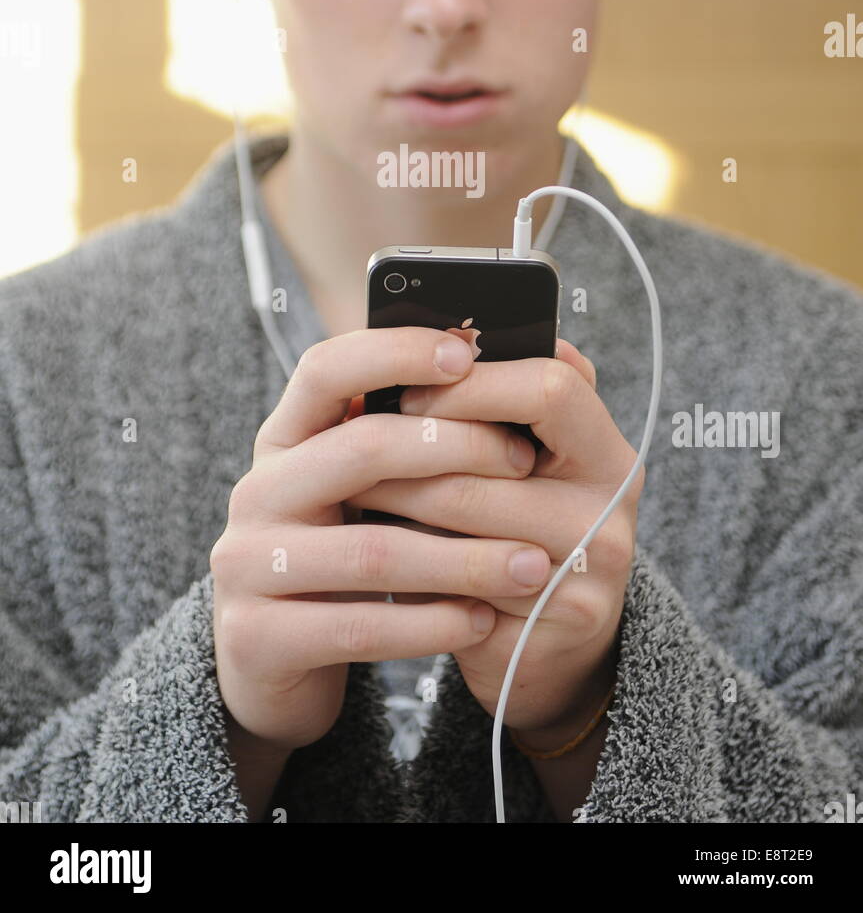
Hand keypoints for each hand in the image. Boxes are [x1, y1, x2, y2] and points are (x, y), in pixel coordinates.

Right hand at [210, 326, 558, 759]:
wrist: (267, 664)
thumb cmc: (336, 557)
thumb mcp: (352, 490)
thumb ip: (397, 438)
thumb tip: (489, 365)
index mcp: (281, 439)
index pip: (327, 369)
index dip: (396, 352)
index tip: (468, 353)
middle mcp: (257, 492)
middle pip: (363, 450)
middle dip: (457, 449)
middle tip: (526, 463)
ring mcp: (248, 566)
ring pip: (374, 552)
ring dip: (464, 558)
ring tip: (531, 564)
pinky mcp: (258, 638)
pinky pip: (361, 626)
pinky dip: (430, 624)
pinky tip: (481, 622)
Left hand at [344, 339, 643, 739]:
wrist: (544, 648)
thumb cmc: (515, 527)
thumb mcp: (527, 461)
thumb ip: (503, 401)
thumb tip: (443, 329)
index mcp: (605, 448)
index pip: (550, 386)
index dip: (474, 383)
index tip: (412, 393)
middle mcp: (611, 505)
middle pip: (497, 455)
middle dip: (413, 449)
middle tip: (353, 445)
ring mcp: (590, 571)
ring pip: (466, 519)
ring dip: (395, 502)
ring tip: (350, 488)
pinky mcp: (550, 626)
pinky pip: (458, 583)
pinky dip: (408, 564)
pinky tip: (376, 551)